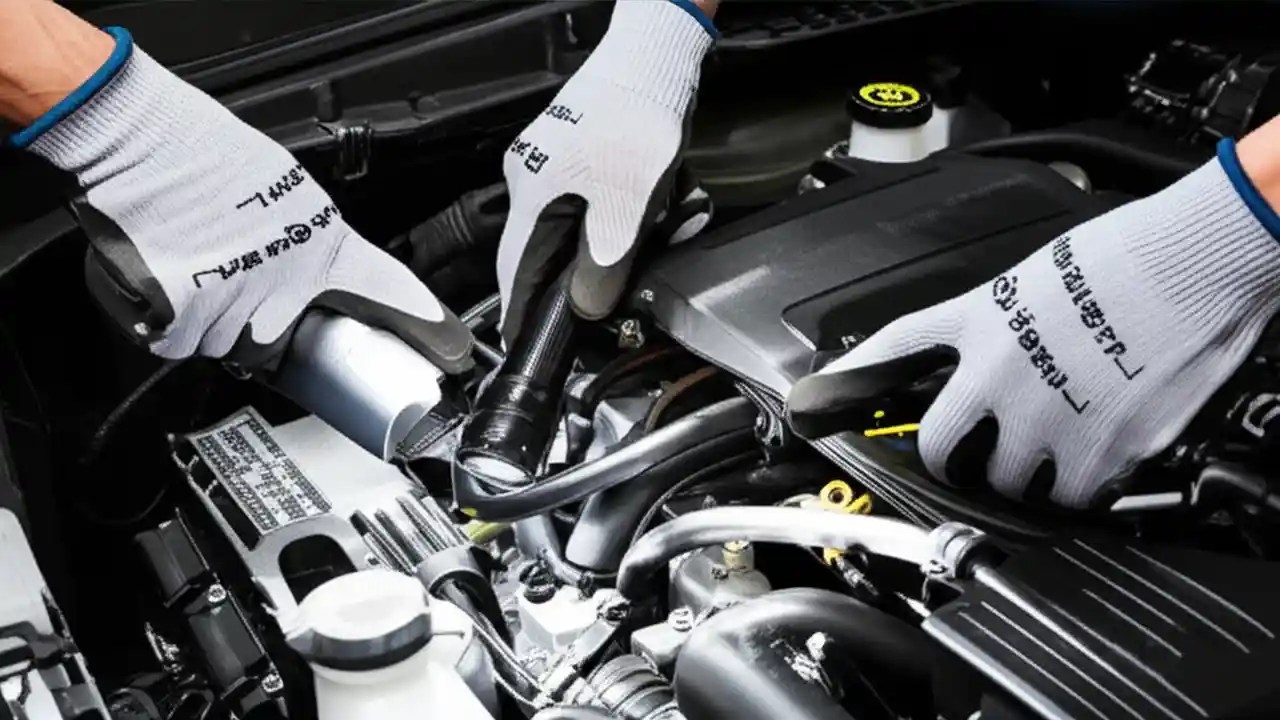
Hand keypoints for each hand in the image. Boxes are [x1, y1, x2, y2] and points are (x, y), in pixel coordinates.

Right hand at [12, 29, 470, 368]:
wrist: (144, 144)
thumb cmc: (205, 156)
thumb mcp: (289, 195)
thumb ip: (309, 243)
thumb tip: (315, 269)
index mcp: (318, 247)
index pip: (385, 288)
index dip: (420, 321)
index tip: (453, 349)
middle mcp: (283, 283)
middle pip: (278, 341)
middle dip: (257, 324)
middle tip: (233, 283)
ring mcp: (233, 304)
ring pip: (225, 345)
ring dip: (210, 322)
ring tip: (197, 269)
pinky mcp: (183, 317)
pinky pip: (178, 343)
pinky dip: (169, 322)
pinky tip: (170, 281)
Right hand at [495, 0, 715, 343]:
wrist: (653, 61)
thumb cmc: (636, 123)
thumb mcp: (627, 209)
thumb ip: (604, 267)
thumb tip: (586, 308)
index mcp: (532, 198)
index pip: (516, 273)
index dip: (522, 313)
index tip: (524, 341)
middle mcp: (530, 180)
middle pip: (544, 252)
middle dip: (581, 274)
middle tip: (610, 292)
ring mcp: (551, 165)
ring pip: (573, 227)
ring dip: (611, 242)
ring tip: (649, 230)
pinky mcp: (576, 154)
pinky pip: (592, 203)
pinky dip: (621, 215)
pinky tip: (652, 207)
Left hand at [788, 147, 1279, 508]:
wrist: (1199, 257)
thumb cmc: (1132, 254)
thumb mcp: (1039, 278)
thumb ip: (1003, 324)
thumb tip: (991, 354)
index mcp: (983, 319)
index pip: (895, 349)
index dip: (850, 378)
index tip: (814, 399)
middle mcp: (1000, 372)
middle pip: (943, 448)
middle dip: (952, 460)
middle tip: (973, 457)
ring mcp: (1047, 415)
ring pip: (1009, 482)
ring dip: (1024, 477)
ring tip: (1052, 446)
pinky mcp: (1100, 448)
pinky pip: (1072, 495)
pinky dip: (1080, 487)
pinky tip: (1094, 457)